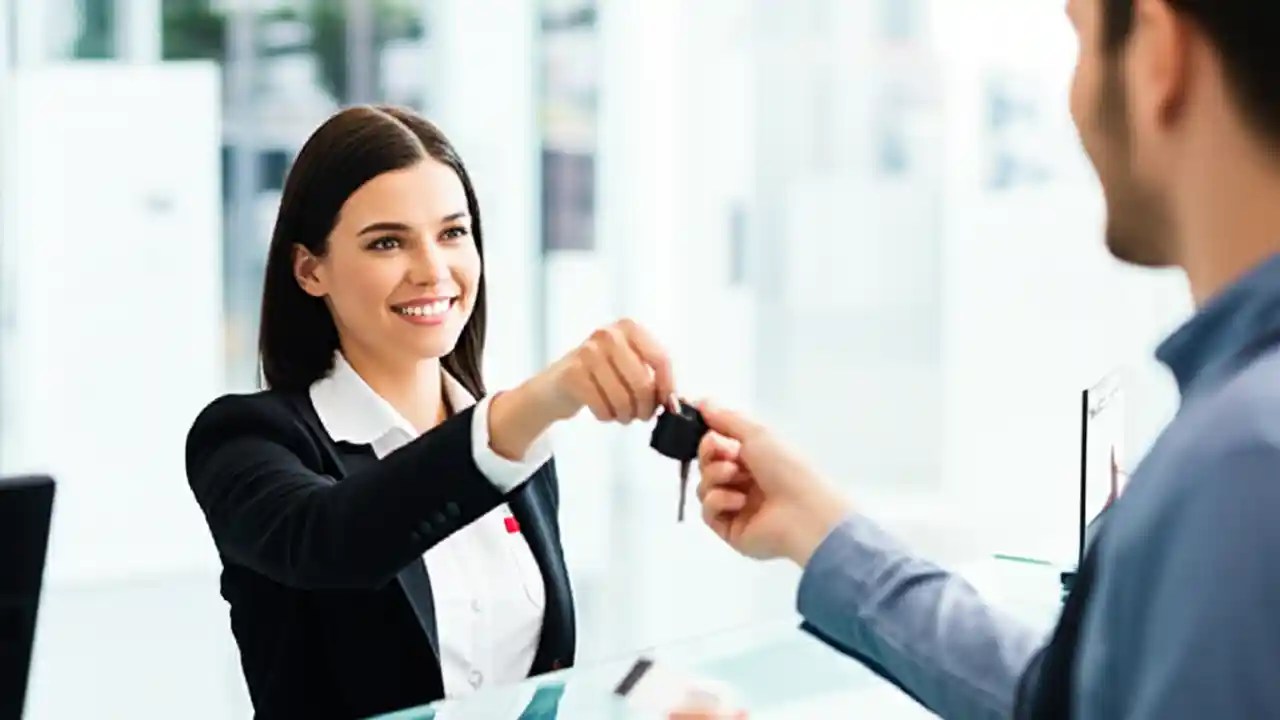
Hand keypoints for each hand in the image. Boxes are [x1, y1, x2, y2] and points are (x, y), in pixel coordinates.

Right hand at [533, 318, 676, 422]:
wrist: (556, 385)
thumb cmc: (600, 376)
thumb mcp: (629, 365)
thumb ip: (653, 377)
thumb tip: (674, 402)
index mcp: (629, 328)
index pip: (661, 359)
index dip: (667, 386)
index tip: (668, 403)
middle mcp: (608, 335)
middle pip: (643, 383)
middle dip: (646, 407)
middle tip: (642, 415)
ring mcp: (588, 352)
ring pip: (623, 399)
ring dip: (626, 415)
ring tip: (623, 415)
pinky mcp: (573, 374)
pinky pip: (603, 407)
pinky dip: (607, 416)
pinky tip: (604, 411)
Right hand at [695, 401, 850, 565]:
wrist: (804, 511)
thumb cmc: (787, 468)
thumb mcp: (757, 433)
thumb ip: (726, 418)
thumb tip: (701, 402)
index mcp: (753, 458)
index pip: (716, 446)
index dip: (709, 439)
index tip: (710, 434)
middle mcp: (743, 481)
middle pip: (706, 465)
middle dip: (710, 456)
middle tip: (729, 457)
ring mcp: (736, 507)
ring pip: (704, 487)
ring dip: (716, 477)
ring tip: (737, 479)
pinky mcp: (729, 530)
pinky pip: (707, 512)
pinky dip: (719, 501)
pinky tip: (739, 501)